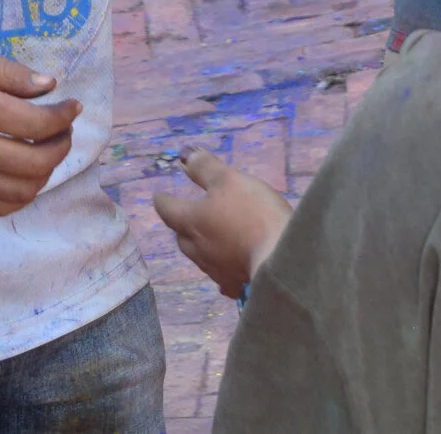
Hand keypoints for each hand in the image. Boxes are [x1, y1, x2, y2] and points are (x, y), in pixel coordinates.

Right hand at [0, 43, 79, 213]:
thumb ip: (7, 72)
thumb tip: (50, 87)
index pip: (34, 124)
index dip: (63, 117)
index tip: (73, 106)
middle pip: (32, 163)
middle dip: (61, 146)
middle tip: (65, 128)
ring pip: (18, 192)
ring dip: (46, 173)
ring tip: (48, 149)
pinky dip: (19, 196)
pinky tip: (24, 174)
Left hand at [154, 149, 292, 298]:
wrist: (280, 259)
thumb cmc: (252, 213)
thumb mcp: (229, 180)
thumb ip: (205, 168)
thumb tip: (184, 156)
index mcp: (192, 221)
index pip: (168, 209)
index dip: (163, 200)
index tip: (160, 195)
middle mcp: (198, 249)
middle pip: (182, 236)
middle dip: (182, 225)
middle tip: (186, 216)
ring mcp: (215, 270)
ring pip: (199, 256)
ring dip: (200, 246)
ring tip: (208, 239)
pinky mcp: (234, 285)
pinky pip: (221, 277)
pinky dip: (222, 268)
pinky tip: (228, 270)